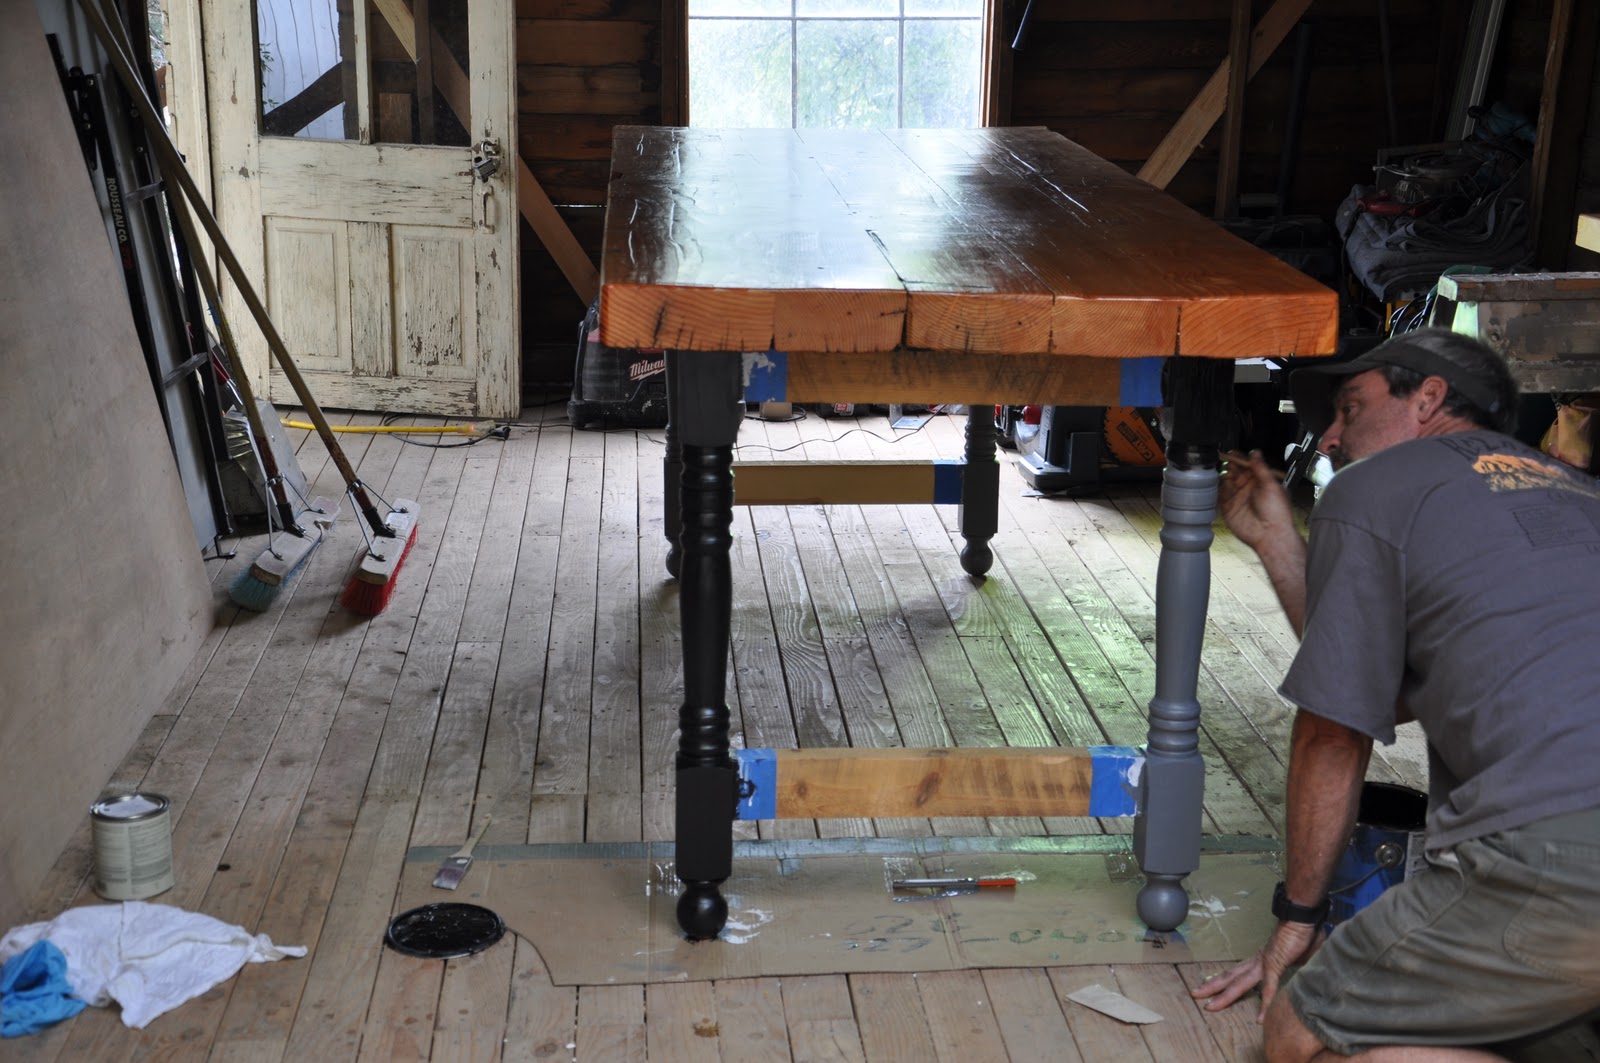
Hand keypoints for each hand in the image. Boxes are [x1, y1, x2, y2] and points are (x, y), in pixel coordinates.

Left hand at [1189, 920, 1323, 1021]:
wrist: (1301, 920)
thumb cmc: (1301, 935)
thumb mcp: (1296, 957)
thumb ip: (1293, 967)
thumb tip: (1299, 972)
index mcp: (1260, 960)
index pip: (1237, 973)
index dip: (1223, 980)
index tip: (1210, 987)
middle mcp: (1257, 962)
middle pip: (1230, 977)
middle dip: (1211, 987)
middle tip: (1194, 994)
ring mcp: (1263, 964)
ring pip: (1239, 984)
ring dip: (1224, 996)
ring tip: (1209, 1006)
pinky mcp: (1274, 966)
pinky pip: (1269, 990)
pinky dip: (1265, 1005)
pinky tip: (1259, 1019)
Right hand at [1218, 450, 1295, 552]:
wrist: (1270, 534)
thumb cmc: (1277, 512)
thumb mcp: (1271, 485)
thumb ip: (1260, 468)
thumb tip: (1255, 453)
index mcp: (1260, 481)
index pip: (1247, 466)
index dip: (1240, 459)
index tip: (1232, 453)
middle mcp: (1248, 488)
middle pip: (1235, 472)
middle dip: (1229, 465)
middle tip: (1225, 461)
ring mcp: (1238, 498)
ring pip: (1226, 482)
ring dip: (1223, 475)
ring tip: (1224, 472)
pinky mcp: (1229, 508)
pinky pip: (1219, 495)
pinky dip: (1216, 488)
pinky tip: (1216, 482)